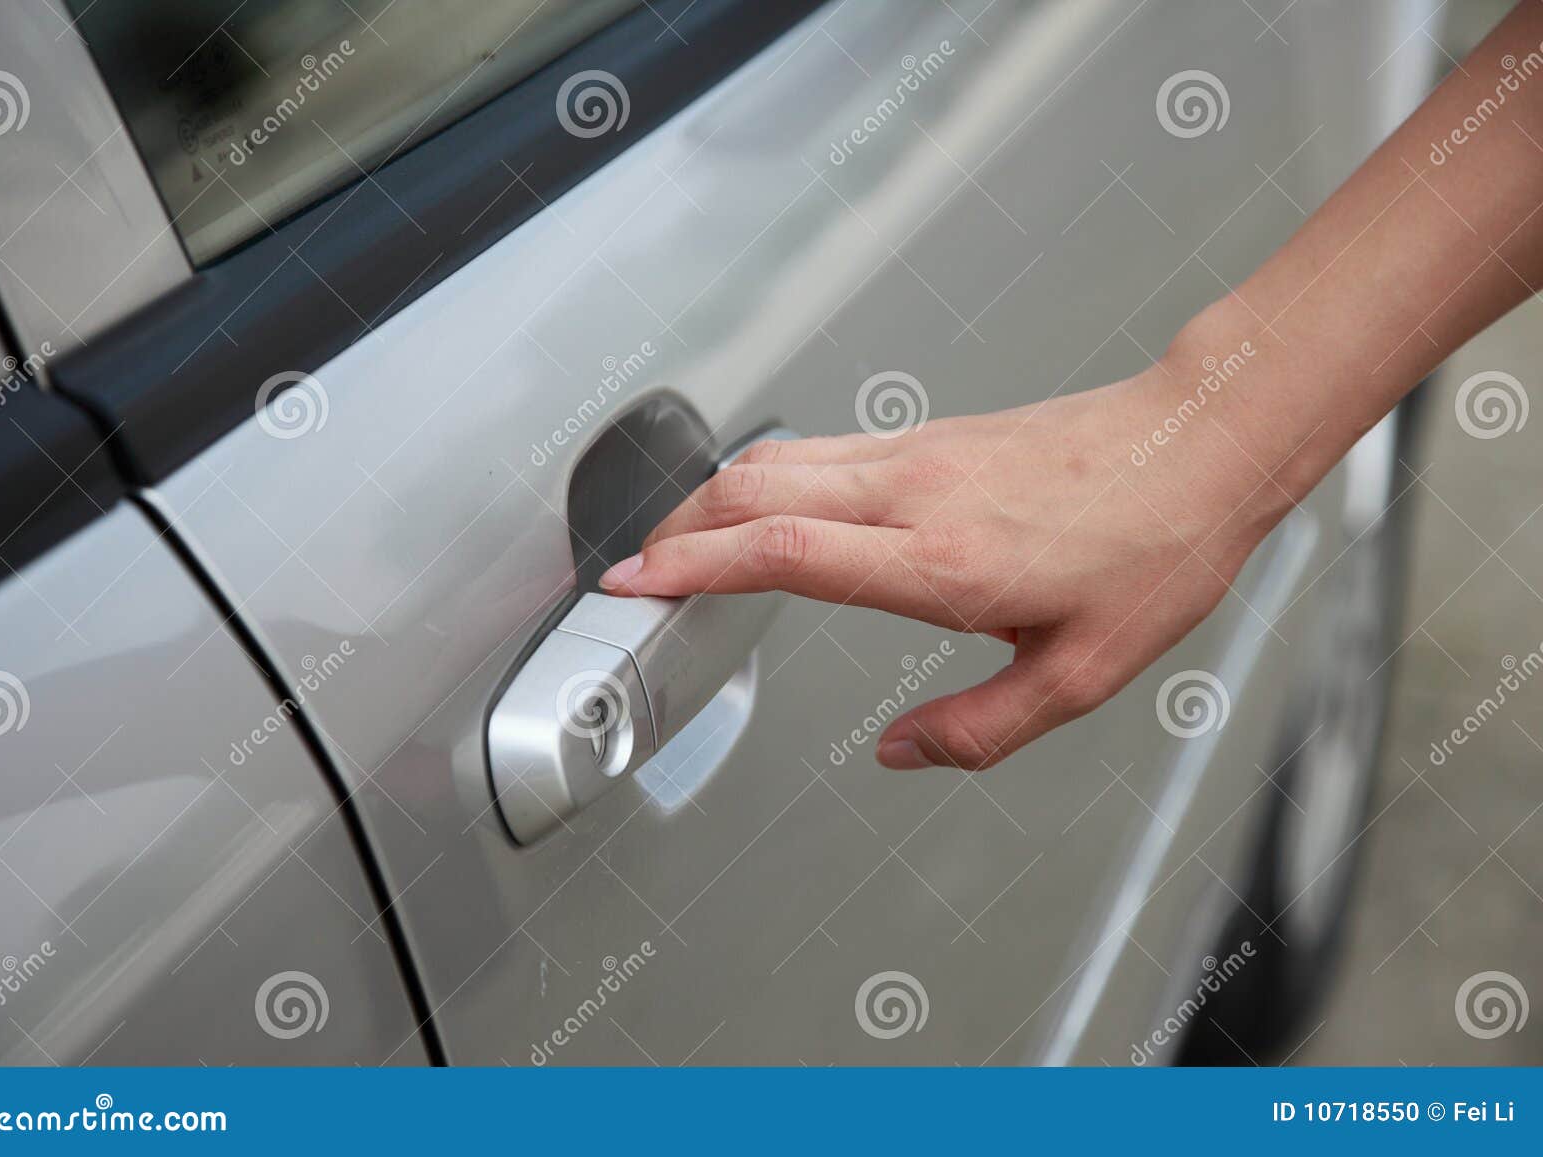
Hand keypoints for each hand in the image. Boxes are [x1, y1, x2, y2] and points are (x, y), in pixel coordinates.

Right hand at [598, 323, 1305, 769]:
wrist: (1201, 441)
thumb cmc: (1155, 548)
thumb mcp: (1082, 674)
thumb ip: (979, 727)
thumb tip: (900, 753)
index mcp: (941, 560)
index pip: (784, 549)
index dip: (694, 566)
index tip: (636, 583)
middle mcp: (914, 493)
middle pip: (753, 490)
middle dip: (675, 531)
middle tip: (632, 573)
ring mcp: (917, 453)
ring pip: (777, 459)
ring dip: (711, 501)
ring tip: (678, 543)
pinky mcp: (931, 436)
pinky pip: (819, 450)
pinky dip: (762, 478)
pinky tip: (762, 506)